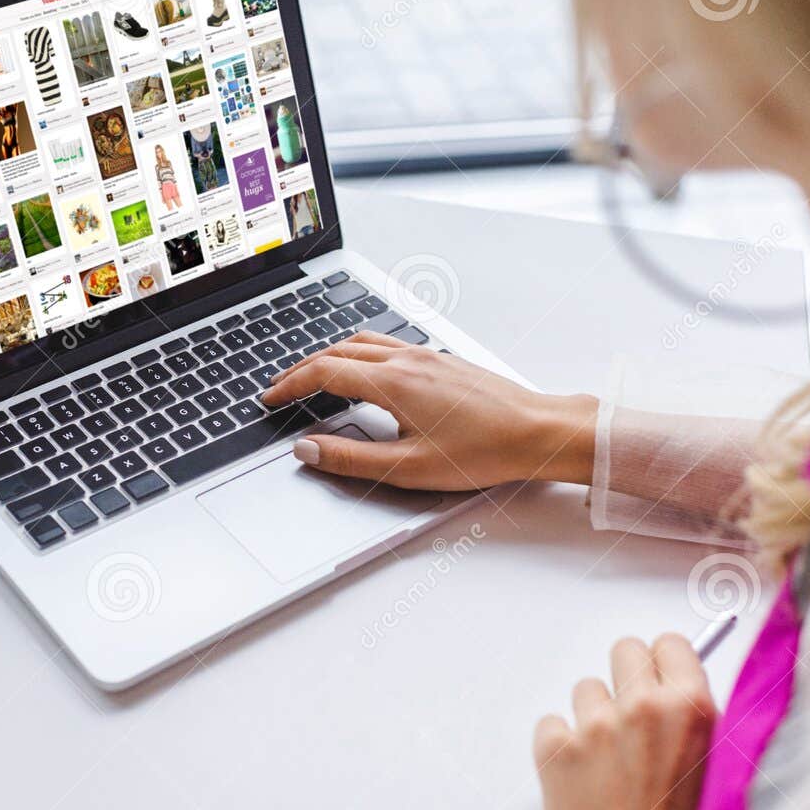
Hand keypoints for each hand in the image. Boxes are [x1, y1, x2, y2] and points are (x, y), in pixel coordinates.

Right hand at [259, 332, 598, 490]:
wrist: (539, 431)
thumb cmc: (485, 451)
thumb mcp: (409, 468)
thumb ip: (352, 459)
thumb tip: (308, 448)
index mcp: (393, 383)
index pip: (324, 373)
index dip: (290, 385)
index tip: (270, 397)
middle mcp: (407, 360)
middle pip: (338, 351)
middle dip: (302, 368)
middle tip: (281, 387)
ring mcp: (427, 355)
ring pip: (363, 342)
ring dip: (330, 355)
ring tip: (315, 375)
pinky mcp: (443, 360)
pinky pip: (388, 345)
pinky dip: (360, 353)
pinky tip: (366, 373)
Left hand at [533, 634, 716, 809]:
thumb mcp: (716, 766)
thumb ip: (697, 716)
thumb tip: (678, 677)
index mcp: (692, 707)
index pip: (669, 642)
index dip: (664, 664)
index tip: (659, 683)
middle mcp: (643, 707)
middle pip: (624, 651)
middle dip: (627, 680)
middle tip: (631, 720)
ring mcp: (594, 725)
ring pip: (586, 688)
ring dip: (594, 716)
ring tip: (609, 763)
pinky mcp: (554, 748)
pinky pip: (551, 722)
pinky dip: (561, 745)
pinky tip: (581, 777)